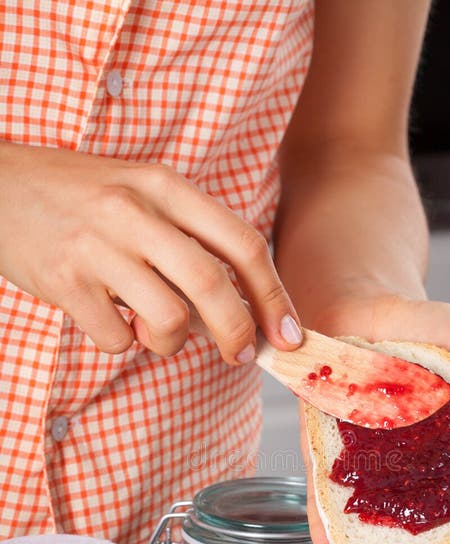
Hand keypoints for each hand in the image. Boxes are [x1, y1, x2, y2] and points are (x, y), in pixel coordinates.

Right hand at [0, 142, 301, 359]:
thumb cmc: (80, 196)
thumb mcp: (140, 194)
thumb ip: (188, 240)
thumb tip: (238, 310)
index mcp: (165, 186)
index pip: (242, 244)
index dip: (274, 297)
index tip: (288, 334)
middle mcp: (135, 211)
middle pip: (213, 287)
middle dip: (237, 334)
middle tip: (237, 354)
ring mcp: (97, 246)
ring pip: (168, 321)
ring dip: (169, 343)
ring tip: (150, 329)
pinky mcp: (64, 281)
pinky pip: (117, 339)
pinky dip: (122, 344)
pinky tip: (108, 321)